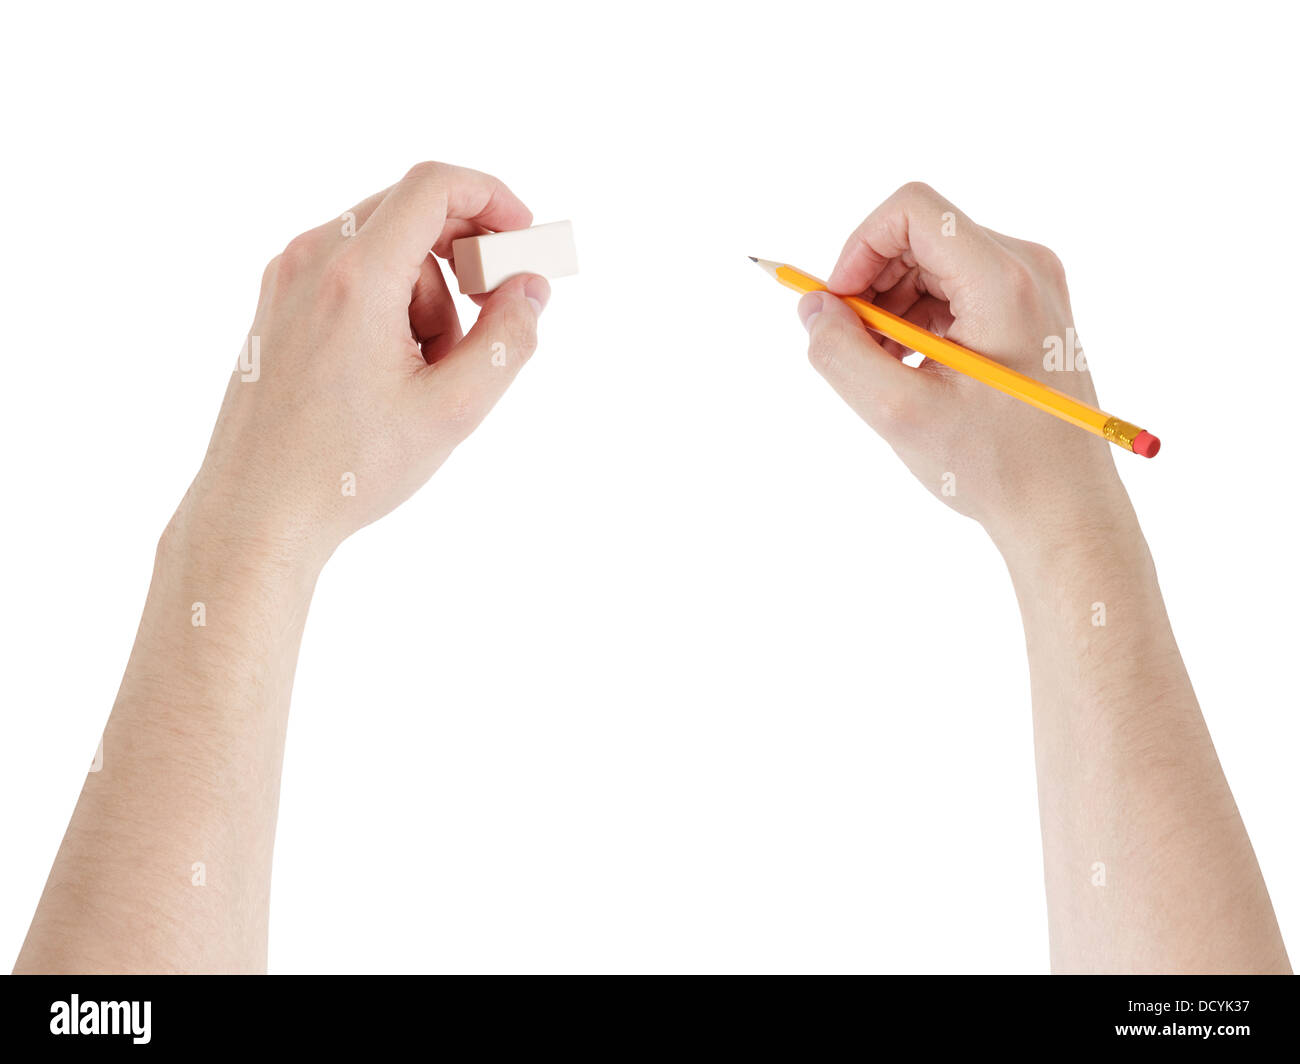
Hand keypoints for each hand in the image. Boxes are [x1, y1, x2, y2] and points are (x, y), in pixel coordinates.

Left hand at [175, 162, 549, 571]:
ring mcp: (287, 279)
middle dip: (466, 256)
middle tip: (495, 312)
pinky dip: (392, 303)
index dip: (493, 198)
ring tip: (430, 371)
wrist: (258, 511)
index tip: (524, 238)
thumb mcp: (452, 410)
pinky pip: (353, 274)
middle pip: (412, 212)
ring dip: (429, 293)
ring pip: (386, 248)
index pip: (434, 186)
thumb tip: (530, 289)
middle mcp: (312, 260)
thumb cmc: (347, 469)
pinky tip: (397, 369)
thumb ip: (508, 341)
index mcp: (355, 276)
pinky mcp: (278, 304)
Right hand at [800, 182, 1127, 550]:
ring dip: (890, 310)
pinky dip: (917, 324)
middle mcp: (1025, 268)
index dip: (858, 249)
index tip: (839, 307)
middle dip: (870, 285)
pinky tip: (912, 375)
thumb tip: (812, 309)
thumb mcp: (901, 415)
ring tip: (883, 372)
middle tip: (852, 349)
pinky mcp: (1027, 312)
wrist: (1064, 510)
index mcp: (1003, 281)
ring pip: (931, 264)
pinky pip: (953, 291)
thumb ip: (842, 355)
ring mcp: (1031, 289)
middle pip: (918, 236)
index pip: (911, 211)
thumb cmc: (996, 467)